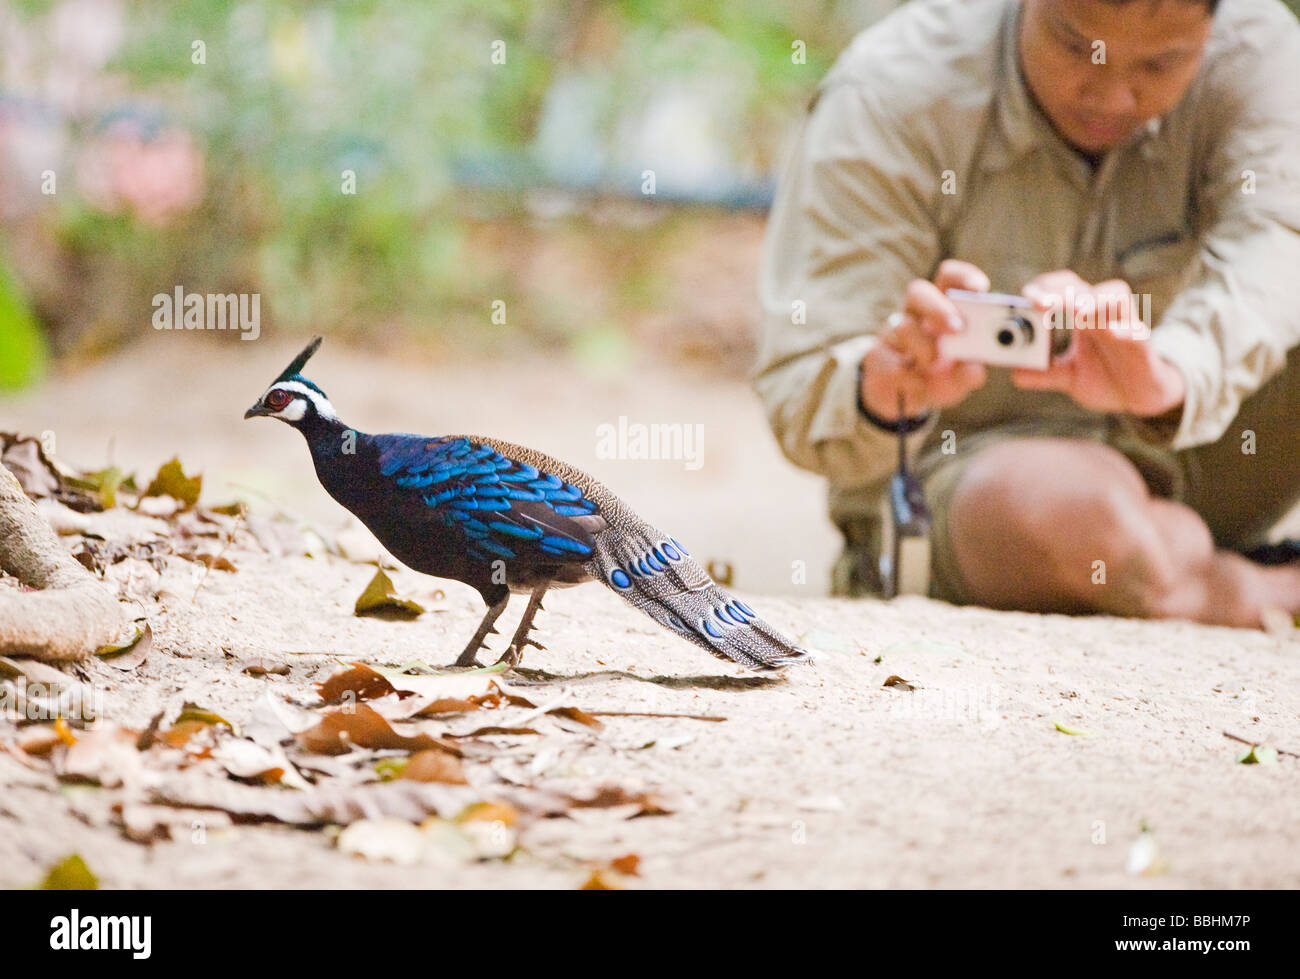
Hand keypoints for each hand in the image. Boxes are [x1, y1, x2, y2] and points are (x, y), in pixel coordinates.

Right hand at [860, 260, 990, 419]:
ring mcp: (892, 334)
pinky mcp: (877, 358)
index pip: (948, 278)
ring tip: (934, 366)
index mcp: (942, 308)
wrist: (902, 401)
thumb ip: (969, 373)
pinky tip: (918, 386)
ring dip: (924, 348)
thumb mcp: (959, 377)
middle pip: (918, 292)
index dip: (963, 277)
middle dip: (939, 308)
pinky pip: (888, 361)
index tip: (980, 290)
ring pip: (903, 326)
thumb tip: (974, 369)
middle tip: (957, 329)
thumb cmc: (937, 378)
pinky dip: (908, 377)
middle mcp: (915, 315)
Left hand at [1011, 271, 1185, 416]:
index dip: (1046, 288)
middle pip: (1084, 288)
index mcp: (1083, 316)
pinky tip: (1115, 335)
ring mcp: (1125, 326)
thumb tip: (1015, 373)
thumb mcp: (1069, 377)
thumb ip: (1044, 373)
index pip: (1064, 288)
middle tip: (1042, 304)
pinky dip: (1126, 331)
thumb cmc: (1107, 376)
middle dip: (1062, 292)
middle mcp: (1103, 315)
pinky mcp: (1143, 345)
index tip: (1027, 297)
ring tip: (1076, 313)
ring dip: (1094, 302)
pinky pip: (1138, 333)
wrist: (1142, 394)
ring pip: (1115, 297)